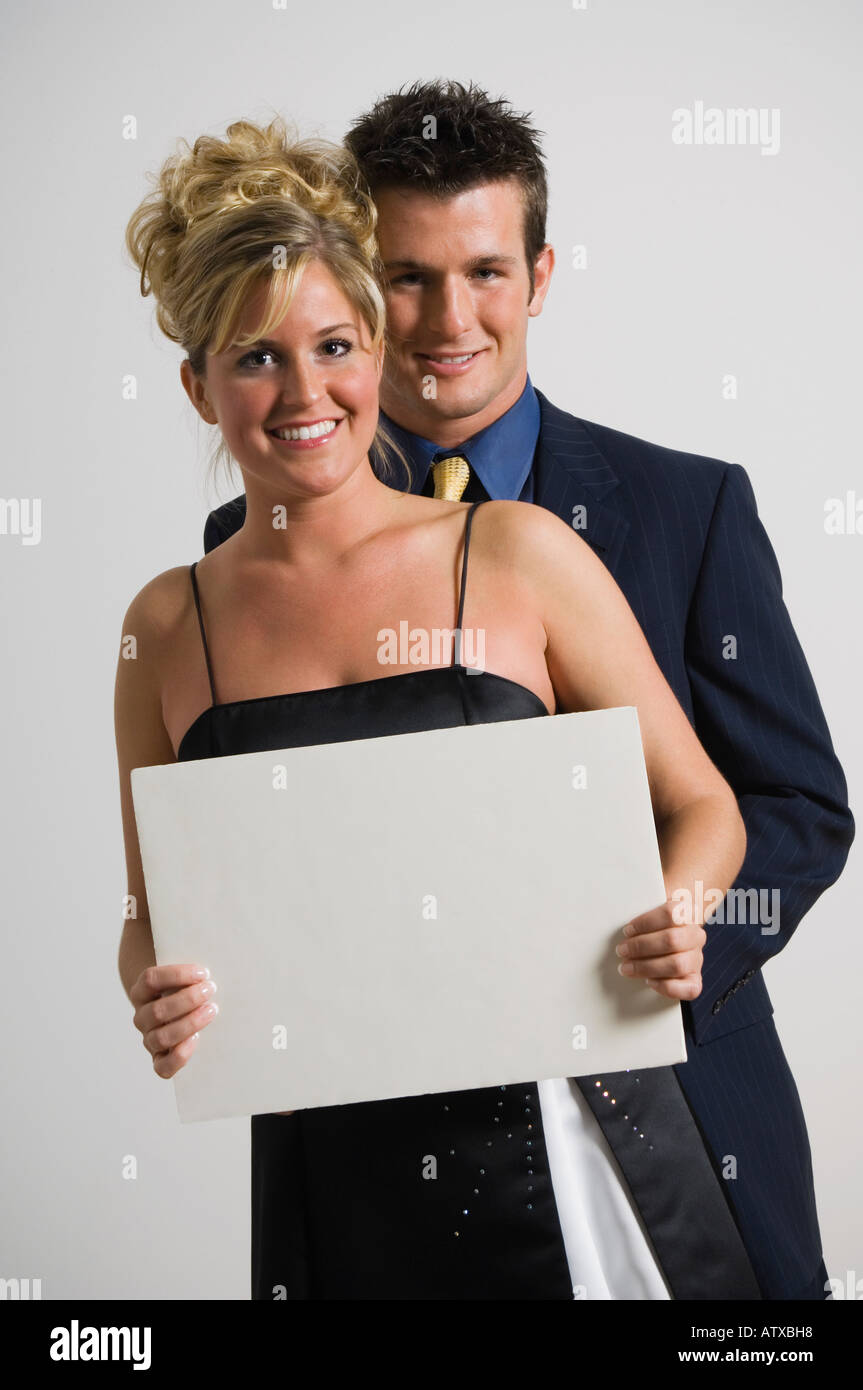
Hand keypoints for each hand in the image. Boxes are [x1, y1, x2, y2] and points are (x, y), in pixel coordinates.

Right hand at [131, 963, 218, 1078]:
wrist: (179, 1012)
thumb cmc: (185, 988)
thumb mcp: (184, 973)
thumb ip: (190, 964)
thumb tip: (215, 941)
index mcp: (142, 992)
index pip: (150, 980)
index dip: (176, 975)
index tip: (203, 972)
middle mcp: (142, 1017)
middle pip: (158, 1011)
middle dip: (187, 1000)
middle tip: (211, 990)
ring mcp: (150, 1039)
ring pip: (162, 1037)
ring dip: (189, 1024)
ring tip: (211, 1010)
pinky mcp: (160, 1060)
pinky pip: (163, 1067)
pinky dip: (179, 1056)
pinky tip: (197, 1039)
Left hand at [615, 899, 706, 1000]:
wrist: (671, 942)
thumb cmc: (655, 926)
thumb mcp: (650, 911)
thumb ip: (641, 910)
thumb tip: (625, 926)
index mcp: (688, 913)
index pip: (671, 914)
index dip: (646, 922)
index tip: (627, 930)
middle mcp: (696, 936)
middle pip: (672, 940)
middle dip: (642, 946)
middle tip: (622, 951)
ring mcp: (697, 959)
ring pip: (677, 964)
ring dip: (647, 967)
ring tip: (627, 967)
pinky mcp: (695, 981)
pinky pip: (687, 989)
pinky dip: (665, 986)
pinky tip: (649, 981)